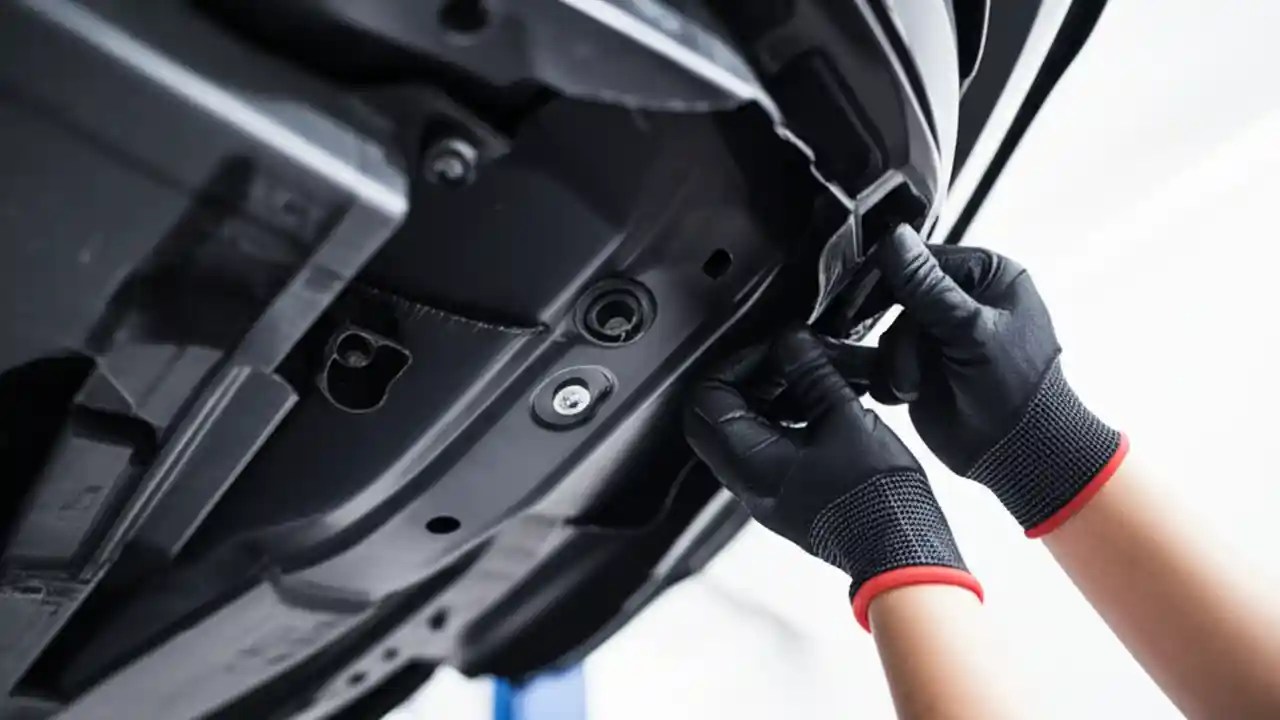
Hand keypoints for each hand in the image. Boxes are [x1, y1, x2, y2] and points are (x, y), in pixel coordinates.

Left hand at [685, 328, 979, 628]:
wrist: (899, 551)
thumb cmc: (876, 497)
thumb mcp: (846, 419)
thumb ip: (812, 373)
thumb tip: (791, 339)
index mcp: (750, 461)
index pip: (709, 397)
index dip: (738, 363)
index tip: (774, 349)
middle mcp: (746, 481)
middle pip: (714, 414)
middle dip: (747, 379)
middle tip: (783, 362)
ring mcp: (763, 491)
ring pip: (737, 431)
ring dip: (765, 398)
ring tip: (806, 381)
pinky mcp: (784, 496)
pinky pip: (761, 449)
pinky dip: (779, 420)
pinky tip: (816, 408)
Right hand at [873, 226, 1125, 535]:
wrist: (1019, 456)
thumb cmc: (1014, 388)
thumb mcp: (969, 331)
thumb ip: (926, 287)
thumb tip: (892, 236)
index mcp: (988, 276)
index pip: (924, 259)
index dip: (893, 278)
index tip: (867, 299)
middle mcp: (963, 300)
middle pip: (900, 296)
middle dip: (902, 335)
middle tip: (908, 362)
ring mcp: (941, 335)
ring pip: (890, 332)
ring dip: (897, 363)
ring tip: (914, 387)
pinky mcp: (922, 367)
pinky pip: (885, 360)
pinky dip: (889, 378)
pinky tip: (903, 394)